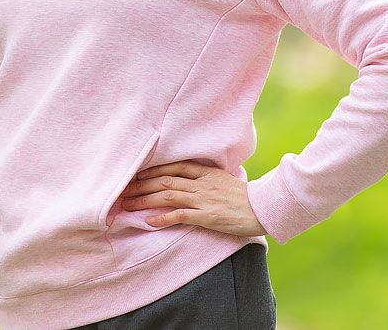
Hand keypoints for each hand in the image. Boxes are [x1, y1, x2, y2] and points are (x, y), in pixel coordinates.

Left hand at [118, 159, 266, 237]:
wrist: (264, 209)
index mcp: (206, 172)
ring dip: (145, 199)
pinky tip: (148, 221)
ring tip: (128, 204)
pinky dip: (162, 217)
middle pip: (165, 180)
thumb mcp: (224, 180)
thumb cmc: (244, 197)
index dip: (152, 169)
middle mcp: (202, 183)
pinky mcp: (207, 216)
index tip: (135, 172)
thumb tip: (189, 178)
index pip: (173, 166)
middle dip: (142, 184)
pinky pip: (180, 215)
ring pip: (168, 196)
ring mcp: (204, 199)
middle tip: (124, 188)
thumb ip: (206, 178)